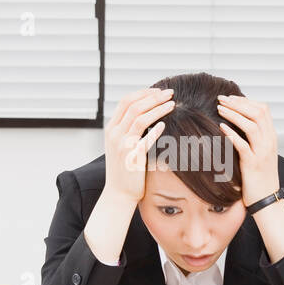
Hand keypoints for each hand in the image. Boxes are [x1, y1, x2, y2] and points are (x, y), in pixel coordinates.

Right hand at [103, 87, 173, 202]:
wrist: (119, 194)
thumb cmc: (125, 170)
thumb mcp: (121, 145)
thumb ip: (129, 129)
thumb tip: (147, 113)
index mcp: (111, 128)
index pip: (125, 101)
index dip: (143, 93)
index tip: (158, 91)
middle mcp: (113, 134)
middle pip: (133, 105)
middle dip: (153, 96)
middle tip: (170, 93)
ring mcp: (121, 145)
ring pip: (139, 118)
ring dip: (157, 108)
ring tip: (172, 104)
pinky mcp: (131, 157)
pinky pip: (144, 138)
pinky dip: (155, 129)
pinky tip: (165, 124)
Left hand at [216, 93, 279, 205]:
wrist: (266, 199)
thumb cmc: (259, 177)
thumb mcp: (260, 153)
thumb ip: (254, 138)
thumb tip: (238, 123)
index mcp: (271, 137)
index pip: (263, 109)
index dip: (245, 100)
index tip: (230, 98)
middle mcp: (269, 141)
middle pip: (257, 113)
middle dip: (238, 103)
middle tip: (221, 99)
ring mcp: (262, 152)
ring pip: (251, 125)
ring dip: (234, 114)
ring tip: (219, 108)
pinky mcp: (253, 164)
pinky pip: (243, 145)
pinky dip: (232, 134)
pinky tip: (221, 127)